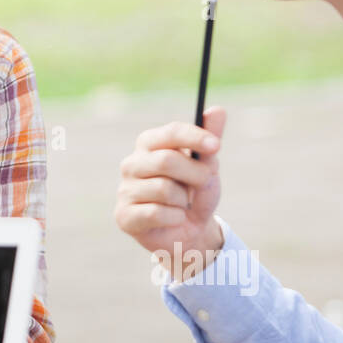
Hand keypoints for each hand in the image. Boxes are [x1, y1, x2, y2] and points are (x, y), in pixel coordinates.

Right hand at [114, 107, 226, 281]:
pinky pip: (157, 213)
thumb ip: (210, 141)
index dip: (193, 136)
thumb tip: (218, 109)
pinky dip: (175, 218)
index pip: (169, 132)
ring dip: (185, 200)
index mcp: (149, 145)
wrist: (188, 234)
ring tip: (183, 204)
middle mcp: (132, 164)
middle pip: (166, 160)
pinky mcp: (123, 215)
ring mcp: (125, 190)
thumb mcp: (207, 168)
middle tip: (206, 182)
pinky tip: (173, 219)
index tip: (216, 145)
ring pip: (164, 189)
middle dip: (195, 174)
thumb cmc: (195, 195)